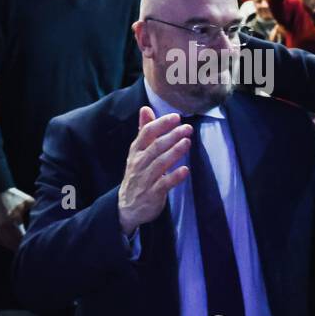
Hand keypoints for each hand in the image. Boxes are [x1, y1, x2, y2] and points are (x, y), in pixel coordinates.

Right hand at [0, 187, 33, 251]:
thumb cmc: (16, 196)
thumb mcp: (29, 201)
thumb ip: (37, 209)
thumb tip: (48, 217)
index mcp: (13, 219)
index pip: (21, 237)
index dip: (28, 243)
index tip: (35, 246)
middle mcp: (4, 225)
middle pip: (13, 242)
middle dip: (22, 247)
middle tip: (32, 252)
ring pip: (6, 243)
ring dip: (14, 247)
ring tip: (23, 251)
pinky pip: (0, 240)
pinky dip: (7, 244)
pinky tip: (13, 246)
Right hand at [118, 107, 191, 235]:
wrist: (127, 207)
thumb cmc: (137, 174)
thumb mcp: (138, 152)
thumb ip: (144, 130)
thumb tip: (145, 108)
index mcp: (136, 152)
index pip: (146, 134)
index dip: (160, 124)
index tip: (176, 117)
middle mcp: (139, 164)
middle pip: (155, 147)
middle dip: (171, 136)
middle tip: (187, 128)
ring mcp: (145, 180)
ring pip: (160, 164)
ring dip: (174, 153)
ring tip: (187, 142)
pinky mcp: (152, 195)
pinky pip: (164, 184)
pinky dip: (174, 177)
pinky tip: (185, 170)